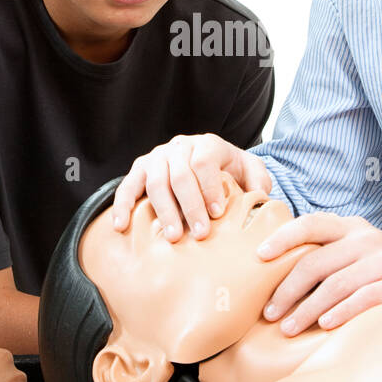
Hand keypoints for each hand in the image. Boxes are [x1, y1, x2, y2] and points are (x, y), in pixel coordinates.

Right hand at [112, 133, 271, 240]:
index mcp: (207, 144)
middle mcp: (180, 146)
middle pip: (180, 175)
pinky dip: (122, 205)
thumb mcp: (251, 170)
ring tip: (173, 236)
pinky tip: (121, 226)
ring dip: (164, 211)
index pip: (204, 162)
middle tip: (200, 234)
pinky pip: (128, 185)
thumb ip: (259, 181)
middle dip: (190, 206)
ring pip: (156, 182)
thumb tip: (261, 199)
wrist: (207, 161)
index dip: (209, 188)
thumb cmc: (229, 170)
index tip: (217, 214)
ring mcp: (157, 156)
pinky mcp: (140, 168)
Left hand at [257, 213, 381, 334]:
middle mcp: (367, 240)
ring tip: (289, 328)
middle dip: (288, 290)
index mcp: (350, 227)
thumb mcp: (352, 251)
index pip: (311, 224)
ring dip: (308, 309)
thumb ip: (322, 252)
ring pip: (336, 285)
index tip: (260, 256)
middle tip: (270, 314)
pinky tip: (325, 325)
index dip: (283, 238)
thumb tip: (268, 268)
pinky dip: (342, 312)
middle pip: (317, 263)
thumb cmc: (374, 270)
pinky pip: (364, 299)